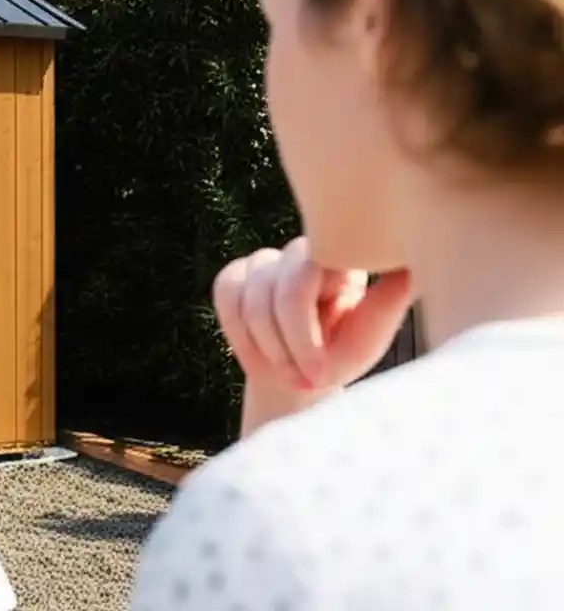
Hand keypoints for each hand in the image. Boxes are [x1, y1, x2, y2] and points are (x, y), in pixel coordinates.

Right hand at [212, 238, 412, 429]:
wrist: (302, 378)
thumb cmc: (342, 357)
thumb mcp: (369, 338)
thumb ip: (387, 301)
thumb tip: (408, 266)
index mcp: (340, 260)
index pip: (306, 272)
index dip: (301, 327)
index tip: (318, 373)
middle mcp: (302, 252)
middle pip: (272, 287)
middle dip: (282, 344)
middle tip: (303, 380)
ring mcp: (266, 262)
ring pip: (246, 297)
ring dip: (263, 347)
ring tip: (288, 375)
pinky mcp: (235, 276)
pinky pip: (226, 297)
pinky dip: (239, 334)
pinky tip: (258, 355)